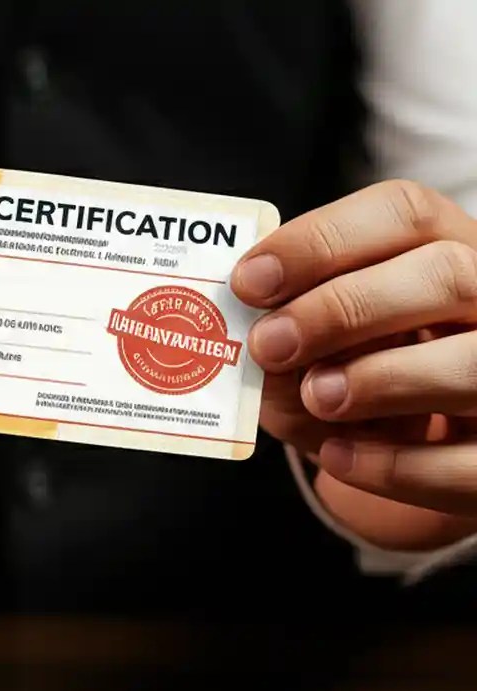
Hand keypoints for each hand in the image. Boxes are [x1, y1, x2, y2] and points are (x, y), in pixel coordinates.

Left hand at [233, 180, 476, 549]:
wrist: (418, 452)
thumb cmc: (357, 373)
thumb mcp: (316, 344)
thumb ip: (289, 330)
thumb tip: (256, 336)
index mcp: (445, 249)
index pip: (405, 213)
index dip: (321, 241)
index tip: (248, 282)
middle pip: (447, 274)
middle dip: (345, 308)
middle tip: (269, 344)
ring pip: (476, 364)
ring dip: (382, 379)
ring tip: (314, 397)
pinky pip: (468, 463)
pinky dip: (396, 466)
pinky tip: (337, 456)